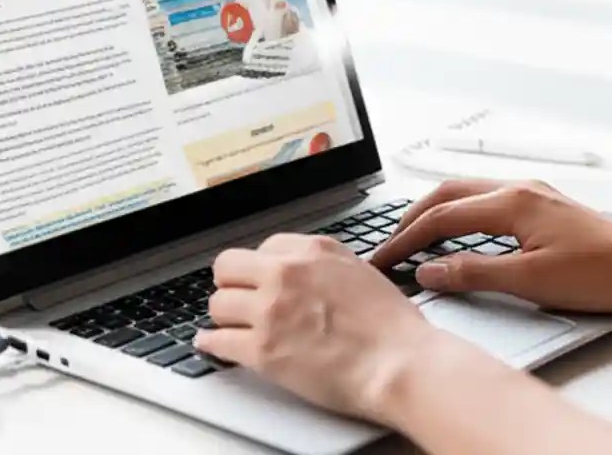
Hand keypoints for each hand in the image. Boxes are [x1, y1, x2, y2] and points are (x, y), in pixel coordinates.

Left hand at [194, 233, 443, 422]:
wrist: (399, 363)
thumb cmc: (391, 326)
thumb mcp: (359, 270)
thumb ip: (324, 265)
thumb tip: (303, 271)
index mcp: (312, 250)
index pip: (263, 248)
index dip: (260, 268)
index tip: (258, 280)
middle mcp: (286, 273)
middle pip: (227, 268)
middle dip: (231, 285)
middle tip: (237, 299)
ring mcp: (270, 310)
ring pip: (218, 304)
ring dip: (225, 316)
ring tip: (232, 325)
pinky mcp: (262, 349)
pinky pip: (217, 340)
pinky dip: (212, 344)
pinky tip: (212, 344)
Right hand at [369, 179, 611, 312]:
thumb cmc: (601, 274)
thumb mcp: (529, 281)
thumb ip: (473, 273)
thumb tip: (430, 271)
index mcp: (511, 202)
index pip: (441, 218)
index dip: (405, 240)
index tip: (383, 260)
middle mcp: (519, 189)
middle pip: (447, 195)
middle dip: (412, 219)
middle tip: (388, 247)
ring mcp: (532, 194)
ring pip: (467, 194)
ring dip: (435, 214)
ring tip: (413, 240)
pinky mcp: (542, 206)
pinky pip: (486, 202)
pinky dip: (460, 216)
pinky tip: (457, 236)